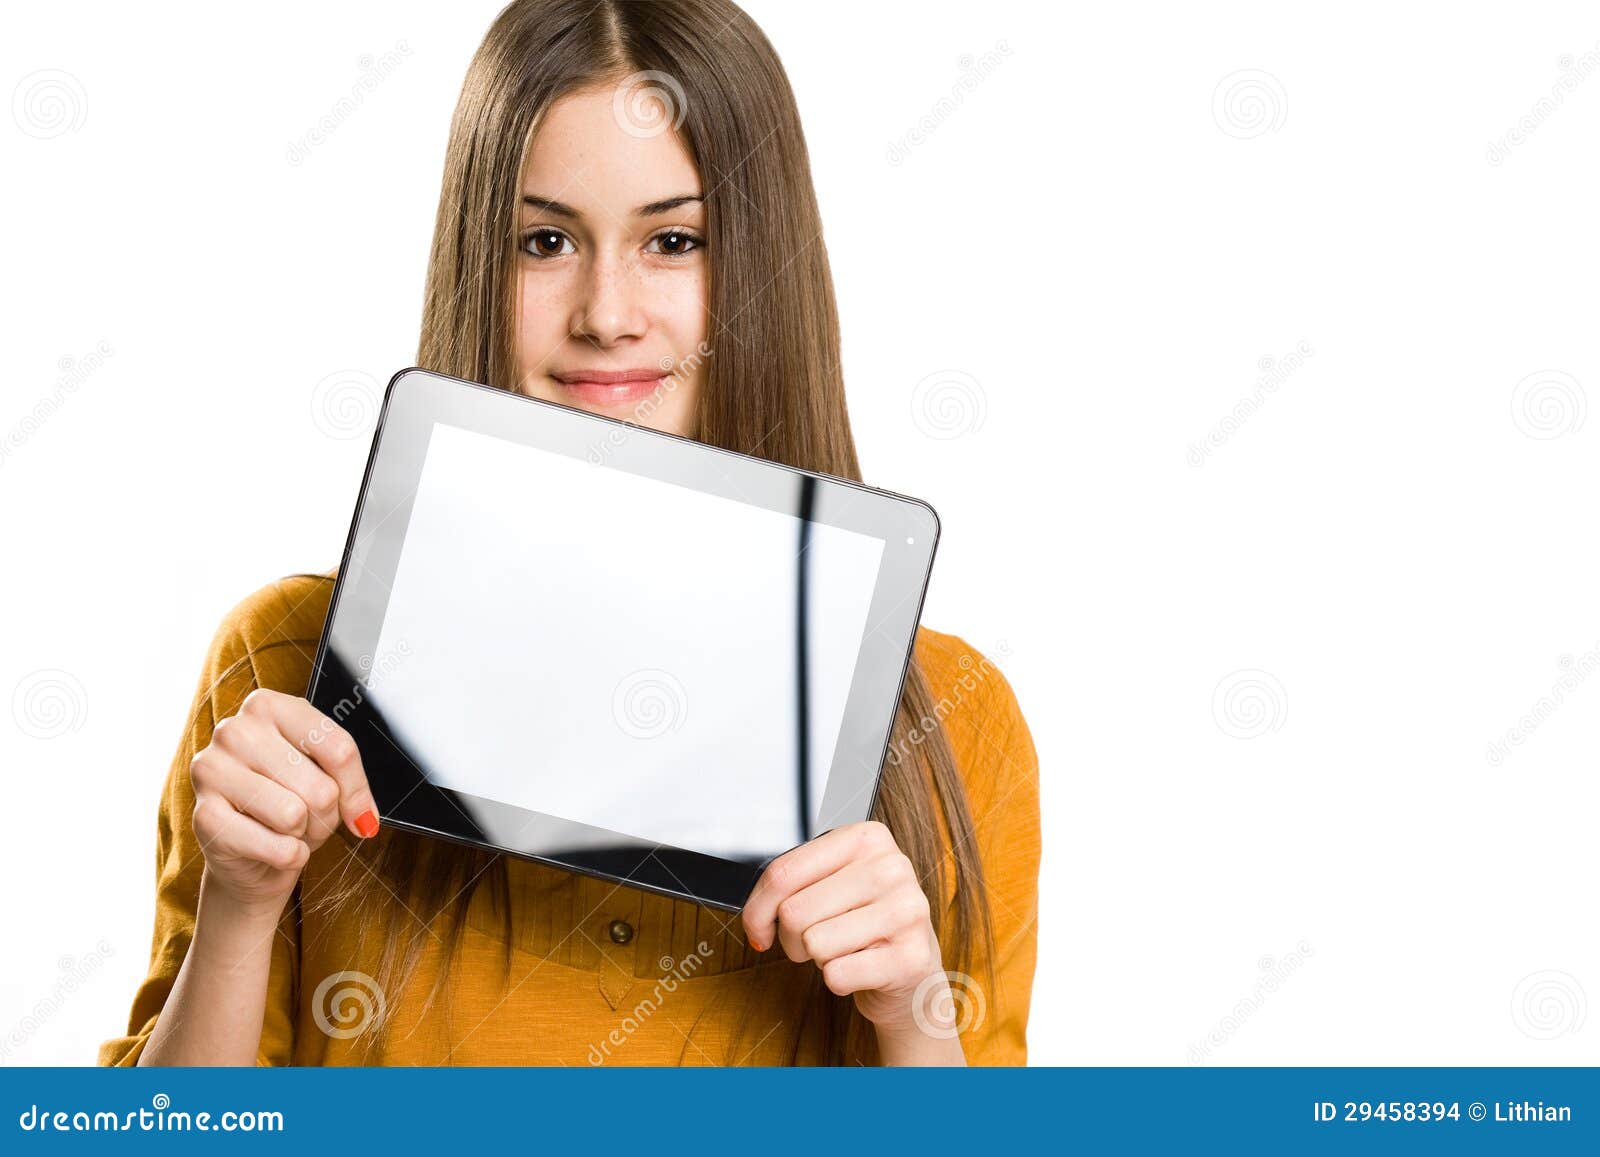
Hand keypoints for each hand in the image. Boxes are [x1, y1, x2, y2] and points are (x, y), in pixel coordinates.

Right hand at [189, 688, 378, 913]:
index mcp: (268, 706)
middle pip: (320, 787)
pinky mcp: (204, 816)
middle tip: (307, 818)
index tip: (361, 813)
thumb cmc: (289, 801)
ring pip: (295, 816)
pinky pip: (278, 847)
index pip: (338, 747)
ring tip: (285, 829)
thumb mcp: (325, 776)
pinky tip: (269, 847)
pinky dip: (287, 857)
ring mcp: (212, 770)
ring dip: (303, 835)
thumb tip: (365, 819)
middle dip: (325, 816)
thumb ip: (350, 785)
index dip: (357, 789)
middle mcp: (234, 730)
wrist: (249, 854)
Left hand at [741, 820, 962, 1060]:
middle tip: (816, 940)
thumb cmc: (862, 922)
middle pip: (795, 911)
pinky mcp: (910, 959)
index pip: (784, 872)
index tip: (759, 927)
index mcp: (868, 838)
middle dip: (792, 938)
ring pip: (814, 944)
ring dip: (819, 958)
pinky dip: (839, 980)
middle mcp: (893, 868)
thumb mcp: (832, 884)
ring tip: (846, 950)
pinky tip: (863, 968)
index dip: (758, 908)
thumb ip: (791, 884)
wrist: (911, 970)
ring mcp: (907, 912)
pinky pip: (837, 975)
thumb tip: (754, 918)